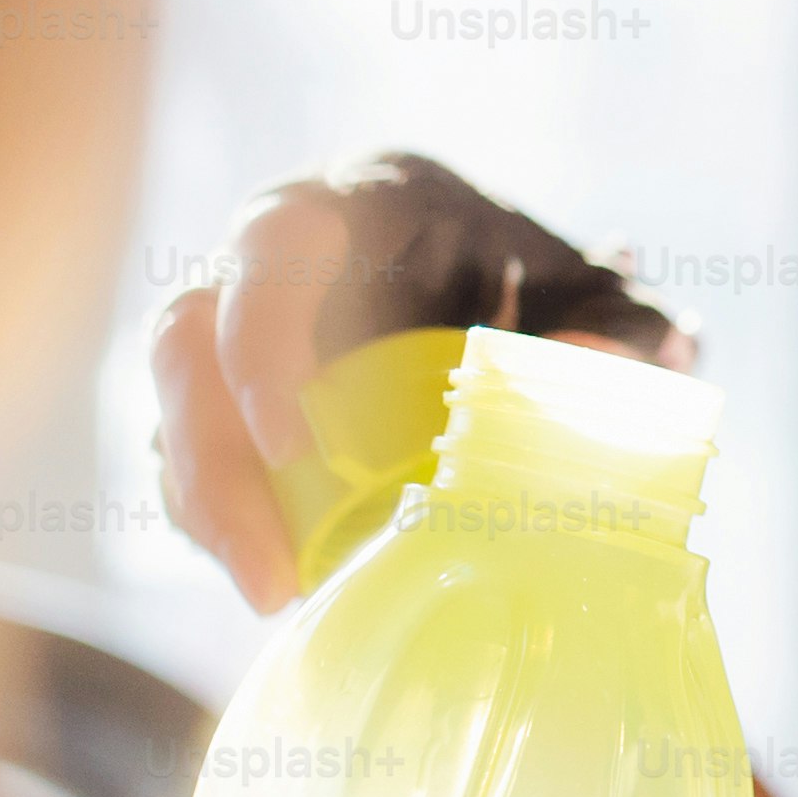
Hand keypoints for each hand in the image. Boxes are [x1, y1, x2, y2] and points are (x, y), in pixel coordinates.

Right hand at [146, 152, 690, 608]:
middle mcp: (279, 255)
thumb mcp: (612, 302)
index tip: (292, 441)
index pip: (275, 239)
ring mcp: (239, 326)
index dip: (261, 334)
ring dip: (210, 505)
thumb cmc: (567, 295)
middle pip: (186, 333)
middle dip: (214, 459)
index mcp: (365, 202)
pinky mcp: (228, 398)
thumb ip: (624, 327)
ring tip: (277, 594)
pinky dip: (220, 521)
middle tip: (274, 571)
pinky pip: (187, 455)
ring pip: (173, 404)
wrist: (541, 316)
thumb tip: (586, 359)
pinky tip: (277, 578)